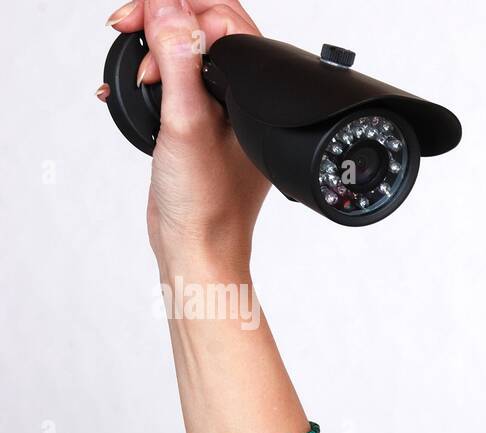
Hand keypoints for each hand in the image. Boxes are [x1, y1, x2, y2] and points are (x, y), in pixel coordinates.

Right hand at [100, 0, 270, 270]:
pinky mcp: (197, 125)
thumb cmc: (208, 202)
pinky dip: (146, 80)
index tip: (141, 17)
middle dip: (160, 22)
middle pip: (201, 29)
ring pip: (184, 54)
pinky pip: (172, 83)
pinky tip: (124, 92)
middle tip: (128, 31)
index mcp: (254, 89)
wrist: (197, 250)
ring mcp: (220, 110)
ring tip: (131, 72)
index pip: (222, 19)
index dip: (179, 9)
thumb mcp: (187, 122)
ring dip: (149, 51)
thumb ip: (180, 61)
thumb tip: (170, 8)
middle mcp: (242, 96)